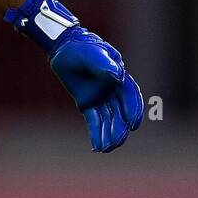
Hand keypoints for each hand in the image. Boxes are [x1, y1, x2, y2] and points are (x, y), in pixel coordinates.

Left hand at [6, 0, 142, 151]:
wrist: (63, 48)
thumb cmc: (80, 48)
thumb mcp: (91, 53)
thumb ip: (104, 64)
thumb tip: (118, 77)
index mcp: (118, 76)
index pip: (129, 96)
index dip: (133, 110)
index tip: (133, 125)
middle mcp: (112, 89)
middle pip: (120, 112)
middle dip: (120, 128)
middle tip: (116, 143)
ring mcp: (100, 97)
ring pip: (108, 119)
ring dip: (109, 134)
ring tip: (106, 149)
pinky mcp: (87, 103)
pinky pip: (94, 120)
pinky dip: (96, 133)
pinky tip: (97, 147)